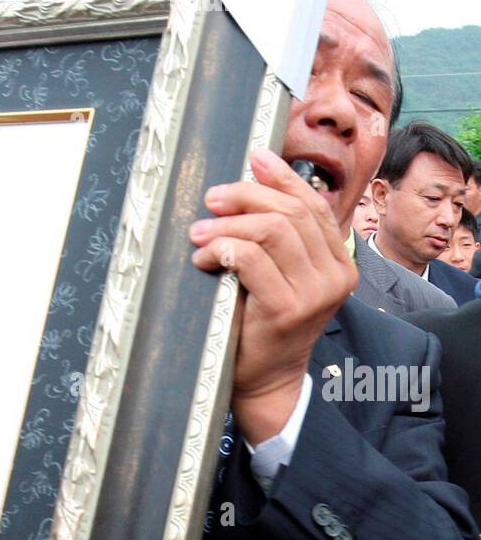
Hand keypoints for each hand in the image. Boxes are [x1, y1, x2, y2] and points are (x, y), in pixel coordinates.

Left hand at [189, 148, 357, 445]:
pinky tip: (204, 259)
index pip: (313, 205)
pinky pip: (252, 259)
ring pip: (273, 229)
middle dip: (246, 196)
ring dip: (229, 223)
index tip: (254, 157)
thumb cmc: (263, 327)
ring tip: (199, 233)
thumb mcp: (282, 278)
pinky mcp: (286, 310)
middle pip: (291, 211)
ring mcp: (314, 294)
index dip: (283, 177)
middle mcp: (336, 275)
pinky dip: (223, 249)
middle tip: (211, 199)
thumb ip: (280, 241)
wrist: (265, 382)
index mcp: (340, 262)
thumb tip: (252, 184)